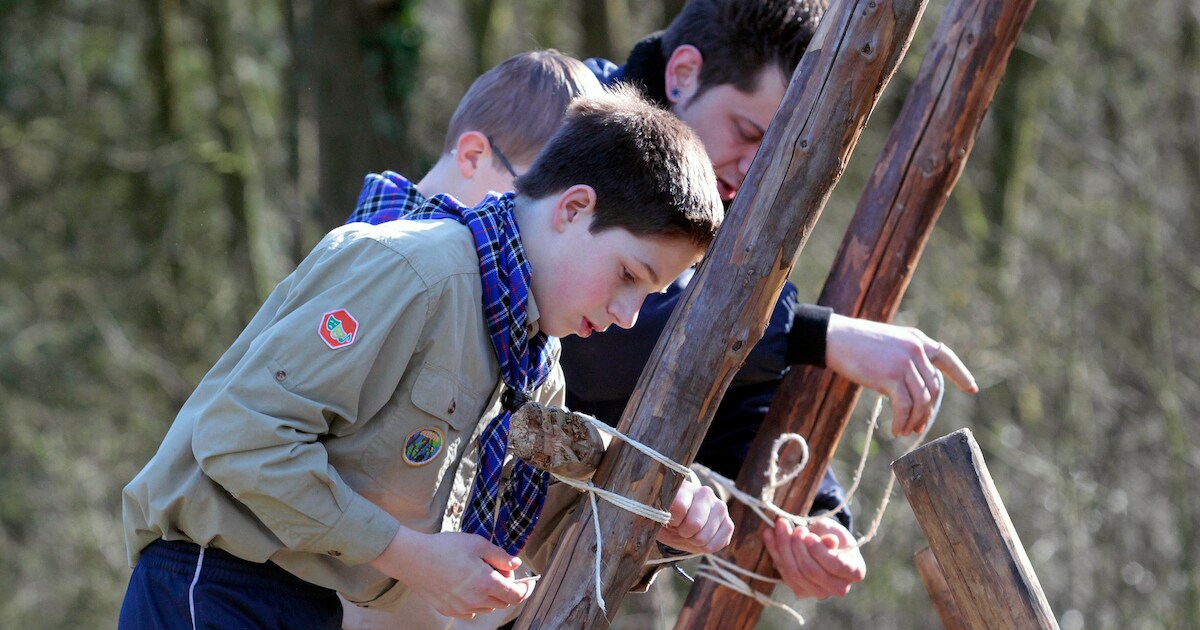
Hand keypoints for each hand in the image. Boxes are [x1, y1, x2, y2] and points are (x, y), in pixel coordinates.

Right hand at [369, 527, 533, 618]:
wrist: (413, 559)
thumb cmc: (446, 547)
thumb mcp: (478, 544)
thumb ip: (501, 555)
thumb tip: (516, 563)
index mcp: (486, 583)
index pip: (515, 595)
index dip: (525, 589)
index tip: (527, 583)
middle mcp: (476, 600)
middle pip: (503, 602)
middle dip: (507, 587)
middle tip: (497, 568)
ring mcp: (462, 608)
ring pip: (487, 607)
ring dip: (491, 594)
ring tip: (480, 574)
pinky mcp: (449, 611)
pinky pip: (471, 611)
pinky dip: (476, 601)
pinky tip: (467, 585)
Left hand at [655, 478, 733, 554]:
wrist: (682, 523)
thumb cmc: (668, 517)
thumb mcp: (658, 514)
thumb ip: (658, 513)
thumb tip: (662, 517)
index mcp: (685, 487)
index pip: (680, 506)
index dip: (672, 521)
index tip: (670, 520)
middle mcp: (705, 493)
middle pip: (694, 524)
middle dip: (684, 533)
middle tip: (680, 529)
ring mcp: (720, 507)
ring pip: (704, 537)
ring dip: (693, 541)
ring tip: (690, 533)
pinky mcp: (728, 524)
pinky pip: (715, 545)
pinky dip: (704, 548)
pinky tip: (700, 539)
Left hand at [761, 517, 865, 599]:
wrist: (824, 543)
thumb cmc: (832, 534)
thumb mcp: (833, 529)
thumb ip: (831, 534)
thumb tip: (830, 542)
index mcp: (855, 571)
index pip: (835, 565)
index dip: (818, 550)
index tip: (807, 534)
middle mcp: (839, 587)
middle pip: (810, 570)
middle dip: (796, 546)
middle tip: (790, 525)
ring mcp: (820, 592)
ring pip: (794, 574)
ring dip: (782, 547)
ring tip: (779, 526)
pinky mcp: (801, 592)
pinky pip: (784, 574)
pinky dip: (774, 552)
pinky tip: (769, 534)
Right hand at [824, 314, 978, 435]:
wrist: (833, 338)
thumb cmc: (854, 343)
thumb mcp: (887, 345)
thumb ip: (904, 359)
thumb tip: (913, 389)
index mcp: (916, 339)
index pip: (945, 357)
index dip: (960, 374)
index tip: (972, 389)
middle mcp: (915, 349)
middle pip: (933, 388)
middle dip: (929, 411)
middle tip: (919, 426)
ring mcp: (904, 362)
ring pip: (921, 400)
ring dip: (915, 420)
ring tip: (905, 430)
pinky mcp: (890, 376)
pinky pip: (904, 406)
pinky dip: (902, 421)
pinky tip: (895, 429)